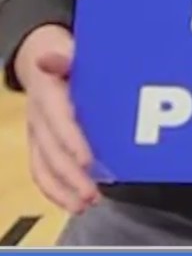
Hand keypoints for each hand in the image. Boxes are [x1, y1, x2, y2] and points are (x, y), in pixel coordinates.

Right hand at [16, 25, 97, 214]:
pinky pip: (41, 171)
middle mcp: (37, 118)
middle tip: (92, 194)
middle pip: (51, 151)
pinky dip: (55, 190)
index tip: (87, 161)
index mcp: (47, 95)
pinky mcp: (38, 144)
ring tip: (84, 204)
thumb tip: (48, 58)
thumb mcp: (68, 50)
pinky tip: (73, 203)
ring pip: (43, 167)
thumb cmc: (65, 56)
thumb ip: (64, 57)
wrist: (39, 56)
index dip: (70, 141)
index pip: (57, 121)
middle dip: (71, 176)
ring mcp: (36, 134)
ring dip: (63, 189)